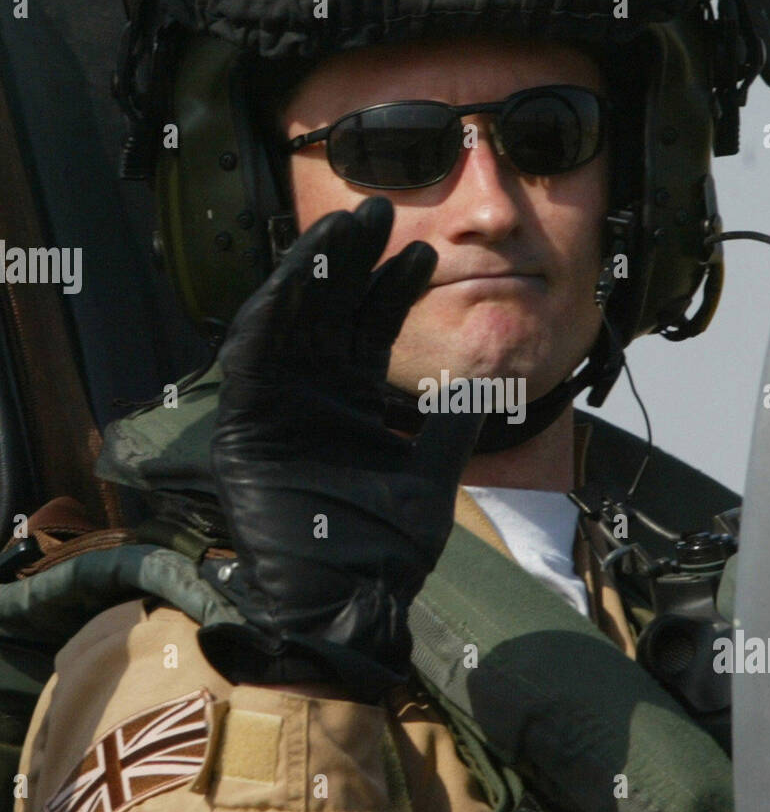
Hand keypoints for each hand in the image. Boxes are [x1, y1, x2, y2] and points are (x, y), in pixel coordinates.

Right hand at [197, 196, 483, 700]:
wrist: (349, 601)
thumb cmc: (387, 549)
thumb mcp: (432, 472)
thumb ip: (449, 424)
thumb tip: (482, 381)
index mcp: (354, 404)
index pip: (370, 329)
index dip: (393, 287)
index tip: (424, 252)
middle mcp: (314, 397)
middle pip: (330, 311)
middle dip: (353, 260)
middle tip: (381, 211)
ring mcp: (278, 407)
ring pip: (290, 319)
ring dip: (312, 271)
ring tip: (344, 227)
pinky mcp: (245, 423)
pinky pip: (252, 354)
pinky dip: (272, 312)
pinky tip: (298, 276)